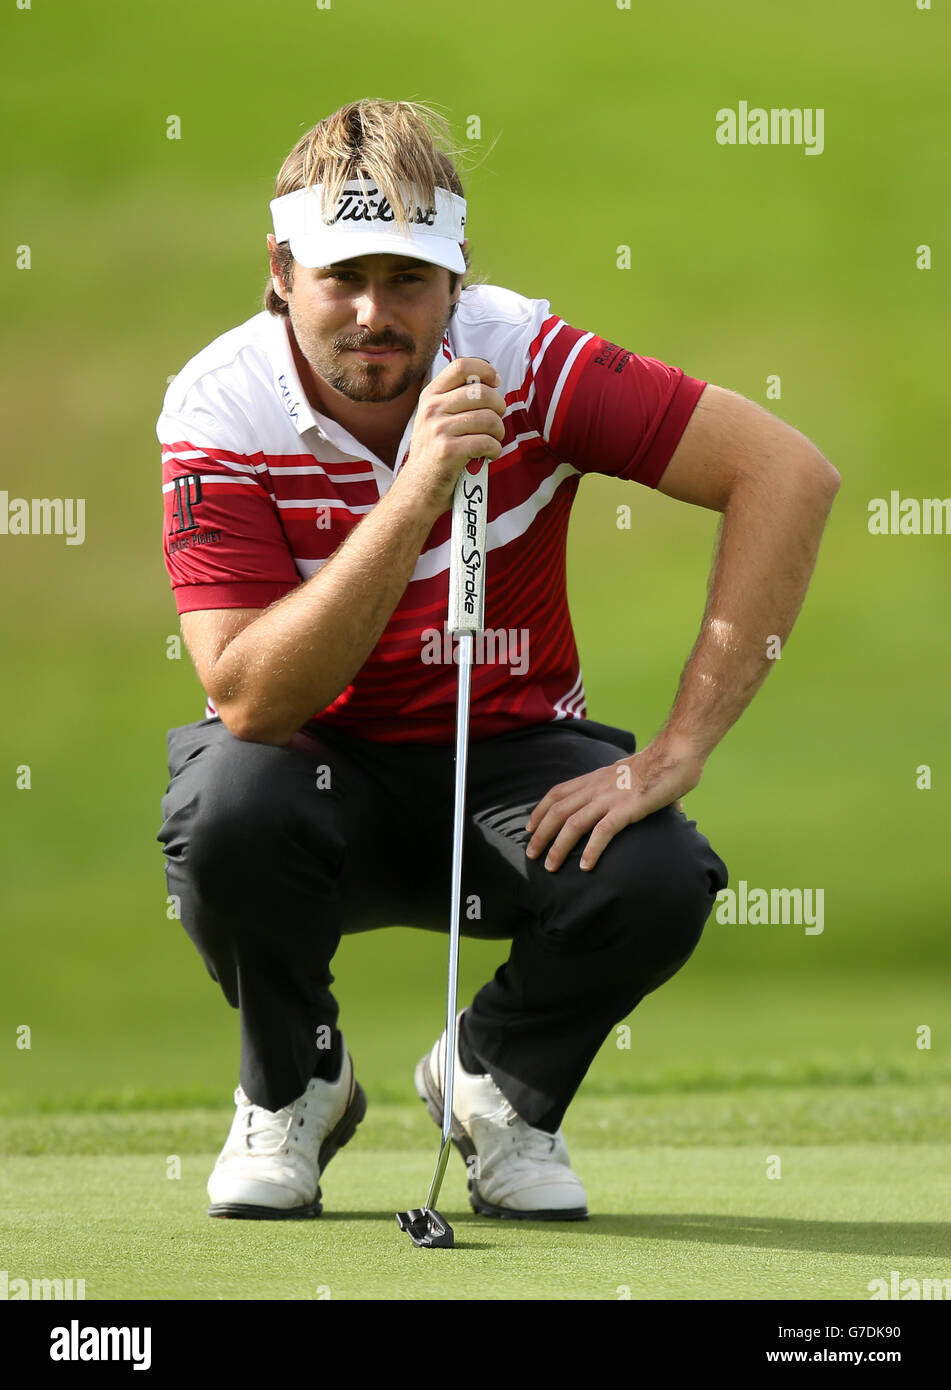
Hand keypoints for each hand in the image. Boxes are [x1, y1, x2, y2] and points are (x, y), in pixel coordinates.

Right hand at [399, 357, 505, 513]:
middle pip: (482, 393)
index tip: (495, 382)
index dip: (485, 370)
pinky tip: (488, 455)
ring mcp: (439, 430)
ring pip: (489, 419)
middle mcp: (432, 409)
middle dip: (499, 408)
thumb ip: (455, 399)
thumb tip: (489, 383)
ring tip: (492, 441)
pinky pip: (487, 442)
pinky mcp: (449, 451)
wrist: (417, 490)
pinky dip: (495, 450)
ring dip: (498, 432)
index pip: (462, 367)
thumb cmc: (434, 454)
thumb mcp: (435, 419)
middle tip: (495, 423)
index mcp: (430, 396)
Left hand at [524, 739, 703, 872]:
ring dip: (558, 847)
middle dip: (541, 835)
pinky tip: (585, 867)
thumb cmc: (659, 765)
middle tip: (532, 854)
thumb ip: (626, 790)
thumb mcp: (628, 775)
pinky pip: (602, 831)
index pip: (557, 793)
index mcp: (594, 778)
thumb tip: (644, 807)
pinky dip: (591, 850)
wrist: (676, 754)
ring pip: (573, 824)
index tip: (530, 828)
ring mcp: (610, 797)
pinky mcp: (627, 808)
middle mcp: (596, 787)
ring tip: (551, 867)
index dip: (539, 811)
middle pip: (557, 811)